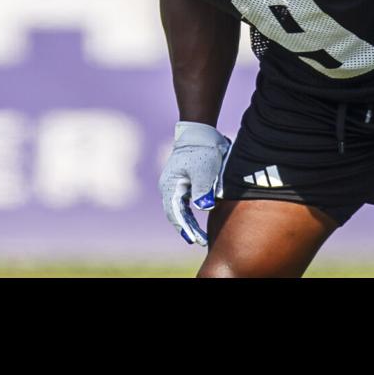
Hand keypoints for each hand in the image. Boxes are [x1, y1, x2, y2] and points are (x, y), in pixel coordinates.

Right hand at [160, 121, 230, 246]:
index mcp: (171, 186)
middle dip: (186, 229)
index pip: (175, 213)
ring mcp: (174, 185)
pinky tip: (196, 221)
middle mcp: (169, 187)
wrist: (200, 132)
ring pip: (178, 210)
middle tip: (199, 241)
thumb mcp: (204, 170)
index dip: (185, 228)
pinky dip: (188, 214)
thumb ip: (203, 190)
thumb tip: (204, 208)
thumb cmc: (202, 150)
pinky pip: (182, 204)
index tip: (195, 240)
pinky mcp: (182, 183)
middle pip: (175, 214)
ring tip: (198, 236)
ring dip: (187, 223)